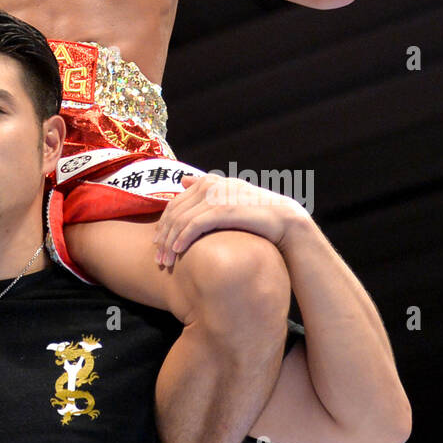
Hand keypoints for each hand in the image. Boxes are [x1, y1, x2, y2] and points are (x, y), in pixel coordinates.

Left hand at [152, 173, 308, 266]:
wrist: (285, 221)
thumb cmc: (256, 214)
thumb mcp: (229, 198)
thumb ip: (207, 189)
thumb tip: (184, 181)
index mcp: (208, 181)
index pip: (175, 204)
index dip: (163, 225)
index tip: (157, 244)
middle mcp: (209, 185)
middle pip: (174, 212)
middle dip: (162, 236)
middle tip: (158, 258)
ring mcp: (216, 196)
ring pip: (181, 220)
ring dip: (169, 243)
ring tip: (165, 261)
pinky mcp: (223, 209)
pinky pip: (194, 225)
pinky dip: (182, 239)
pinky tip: (177, 251)